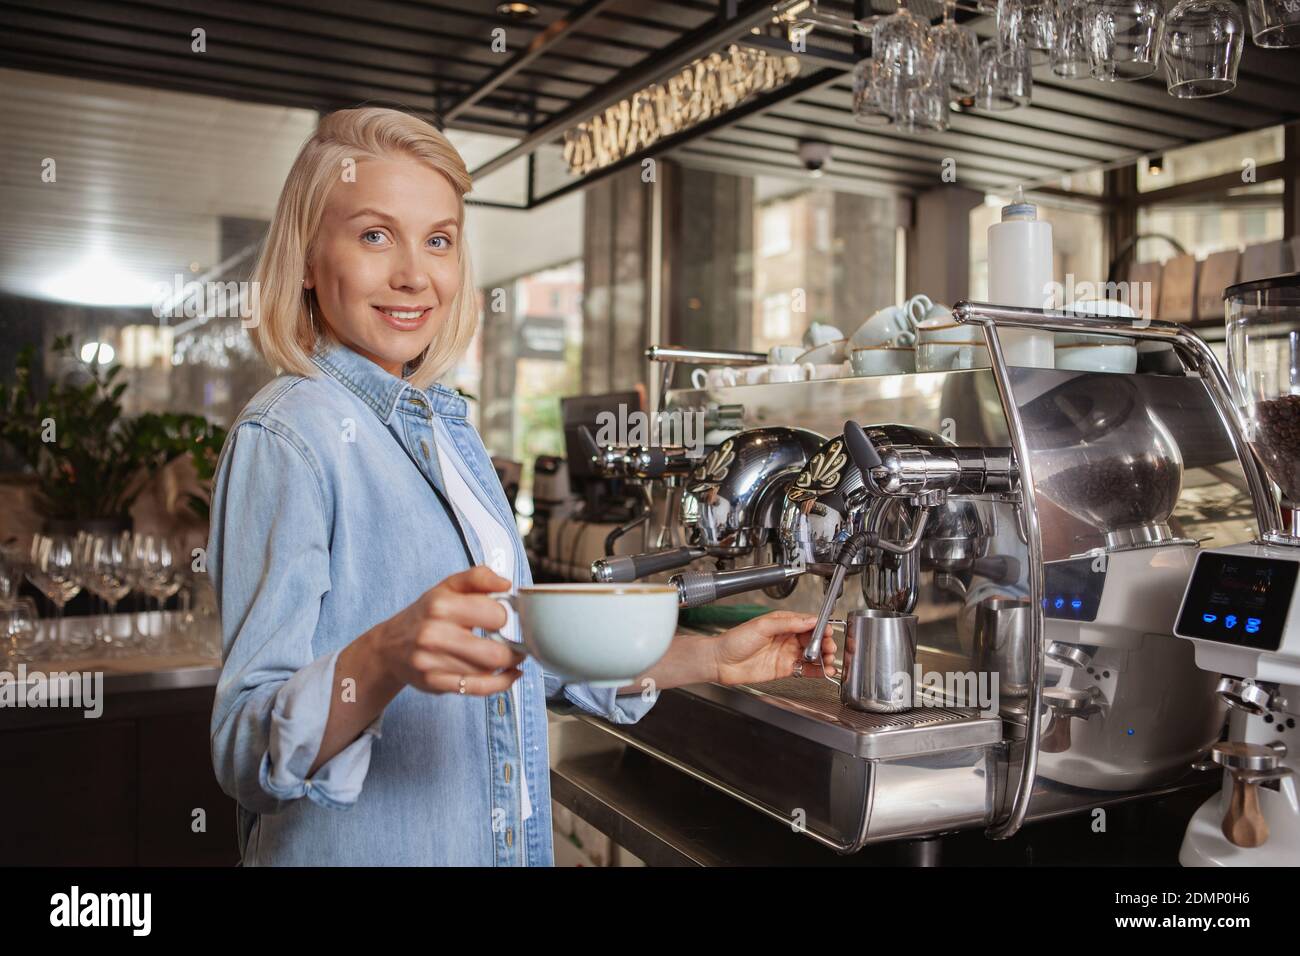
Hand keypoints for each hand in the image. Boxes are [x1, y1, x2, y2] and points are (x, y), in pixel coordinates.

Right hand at [368, 565, 523, 695]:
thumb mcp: (448, 587)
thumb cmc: (426, 614)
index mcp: (440, 605)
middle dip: (513, 650)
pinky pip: (478, 689)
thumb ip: (478, 577)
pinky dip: (501, 683)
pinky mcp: (434, 683)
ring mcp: (432, 662)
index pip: (495, 615)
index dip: (506, 616)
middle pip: (495, 653)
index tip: (502, 618)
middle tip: (517, 644)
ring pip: (488, 671)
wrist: (389, 647)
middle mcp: (433, 635)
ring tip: (506, 655)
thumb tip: (506, 583)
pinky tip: (509, 674)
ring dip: (504, 665)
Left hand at [709, 611, 835, 685]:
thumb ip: (787, 623)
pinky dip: (817, 671)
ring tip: (830, 661)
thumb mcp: (762, 626)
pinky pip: (805, 669)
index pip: (807, 623)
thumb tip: (809, 619)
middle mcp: (786, 637)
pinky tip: (825, 671)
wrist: (721, 662)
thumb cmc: (735, 640)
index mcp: (782, 622)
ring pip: (812, 655)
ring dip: (824, 657)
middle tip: (830, 648)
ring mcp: (786, 653)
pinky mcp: (785, 669)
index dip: (820, 627)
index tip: (829, 631)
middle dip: (825, 643)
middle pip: (813, 639)